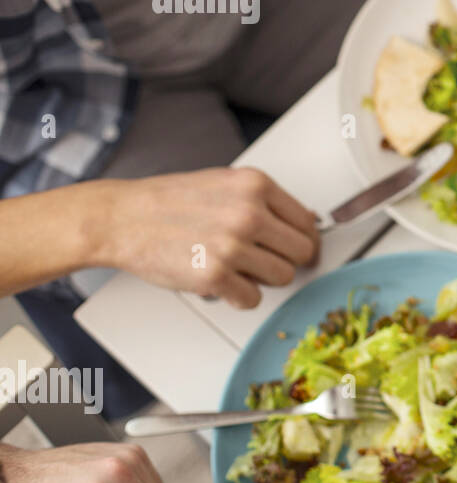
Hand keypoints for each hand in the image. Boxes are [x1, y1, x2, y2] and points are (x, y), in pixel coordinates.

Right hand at [103, 168, 318, 308]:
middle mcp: (249, 213)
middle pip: (301, 251)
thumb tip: (305, 222)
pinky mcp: (215, 276)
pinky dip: (240, 296)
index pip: (307, 222)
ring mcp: (232, 245)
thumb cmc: (169, 201)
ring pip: (283, 277)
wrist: (122, 218)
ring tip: (238, 268)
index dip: (303, 239)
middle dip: (286, 260)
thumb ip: (264, 200)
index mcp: (255, 185)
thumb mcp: (225, 183)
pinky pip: (253, 299)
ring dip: (263, 279)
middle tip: (265, 261)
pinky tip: (224, 282)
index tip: (297, 248)